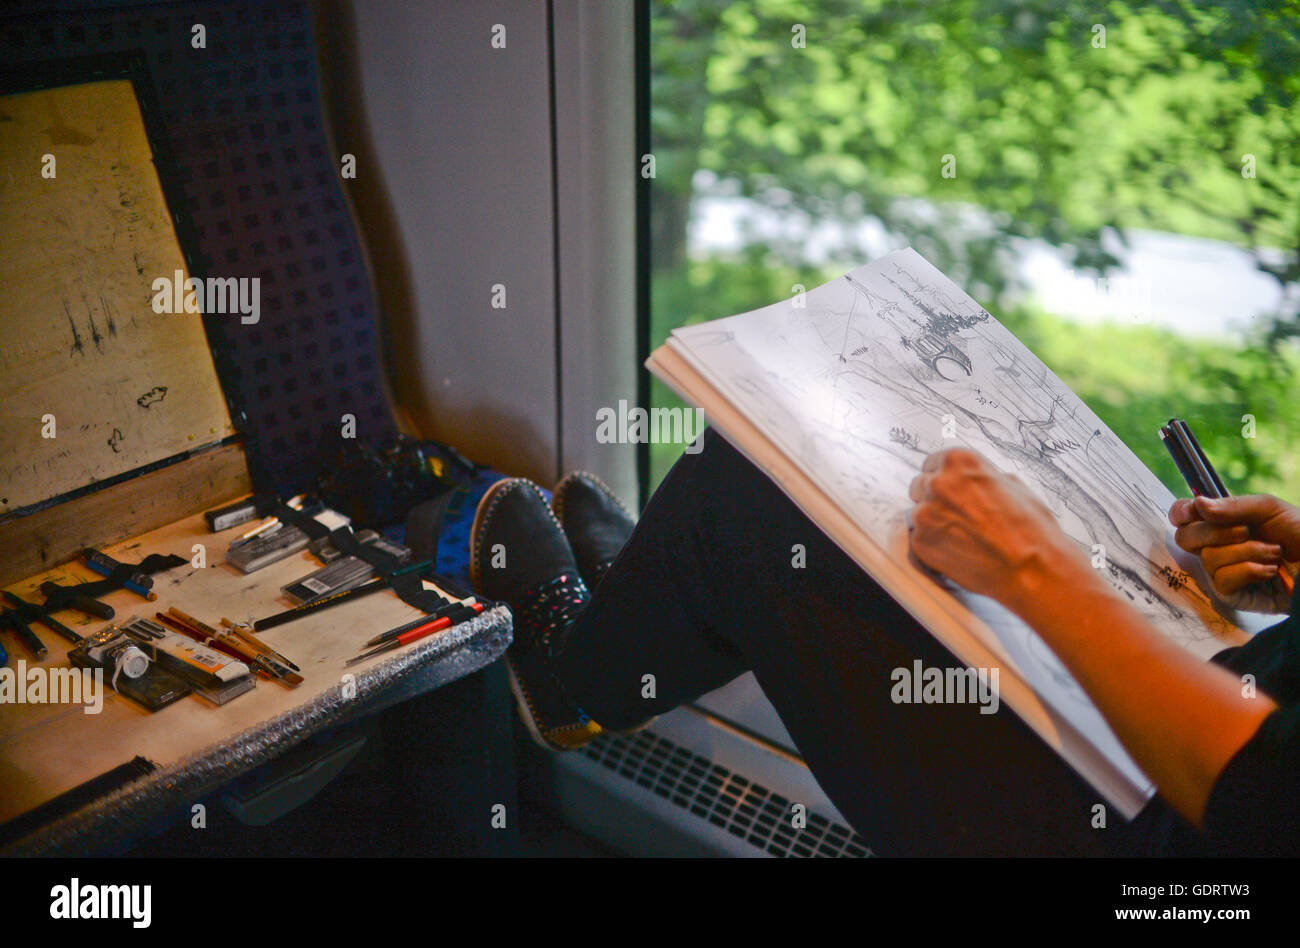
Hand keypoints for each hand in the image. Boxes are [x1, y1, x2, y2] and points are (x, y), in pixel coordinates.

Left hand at [908, 448, 1085, 607]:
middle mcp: (937, 482)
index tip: (950, 490)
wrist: (1031, 568)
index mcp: (960, 461)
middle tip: (957, 517)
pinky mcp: (920, 541)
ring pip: (918, 514)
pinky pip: (919, 539)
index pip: (932, 463)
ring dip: (934, 523)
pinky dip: (934, 545)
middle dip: (934, 499)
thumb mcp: (1014, 486)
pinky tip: (959, 552)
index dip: (942, 478)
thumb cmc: (1030, 528)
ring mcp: (925, 512)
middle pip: (920, 486)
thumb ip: (984, 478)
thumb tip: (976, 481)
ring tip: (964, 538)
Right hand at [1169, 494, 1299, 606]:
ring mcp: (1221, 570)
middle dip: (1215, 532)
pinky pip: (1221, 579)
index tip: (1194, 512)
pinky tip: (1269, 571)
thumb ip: (1232, 506)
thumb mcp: (1268, 509)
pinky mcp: (1231, 594)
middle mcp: (1216, 545)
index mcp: (1221, 522)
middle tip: (1246, 531)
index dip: (1181, 512)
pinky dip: (1248, 571)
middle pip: (1185, 537)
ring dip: (1245, 552)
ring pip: (1208, 558)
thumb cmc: (1298, 533)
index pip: (1183, 516)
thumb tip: (1198, 504)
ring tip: (1273, 553)